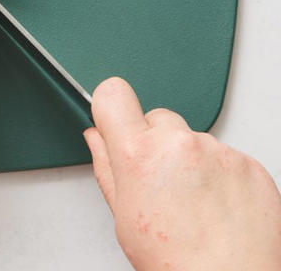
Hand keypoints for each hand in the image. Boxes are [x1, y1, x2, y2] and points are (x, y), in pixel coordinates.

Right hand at [85, 77, 280, 270]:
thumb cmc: (176, 261)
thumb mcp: (123, 216)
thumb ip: (106, 165)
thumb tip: (97, 136)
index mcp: (139, 153)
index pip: (113, 92)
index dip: (111, 106)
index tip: (115, 120)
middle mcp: (178, 143)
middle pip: (157, 117)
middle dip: (155, 141)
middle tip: (162, 182)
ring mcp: (218, 151)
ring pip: (193, 137)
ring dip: (190, 159)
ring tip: (194, 202)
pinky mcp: (249, 163)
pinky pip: (225, 155)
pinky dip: (221, 175)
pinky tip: (217, 205)